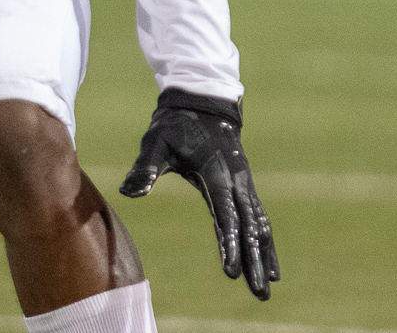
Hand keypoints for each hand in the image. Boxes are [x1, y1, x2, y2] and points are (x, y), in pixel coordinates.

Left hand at [120, 90, 279, 299]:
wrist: (201, 104)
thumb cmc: (174, 126)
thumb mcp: (155, 143)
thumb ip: (145, 168)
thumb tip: (128, 192)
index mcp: (216, 174)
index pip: (225, 216)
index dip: (229, 245)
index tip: (231, 272)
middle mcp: (237, 182)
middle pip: (250, 228)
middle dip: (255, 261)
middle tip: (260, 293)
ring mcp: (244, 185)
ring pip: (259, 226)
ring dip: (265, 256)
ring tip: (268, 287)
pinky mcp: (244, 188)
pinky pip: (259, 219)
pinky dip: (265, 241)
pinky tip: (269, 263)